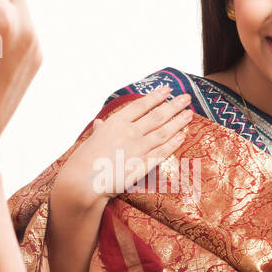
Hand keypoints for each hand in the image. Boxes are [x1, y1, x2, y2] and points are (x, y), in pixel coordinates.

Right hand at [56, 84, 194, 205]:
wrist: (83, 182)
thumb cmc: (82, 161)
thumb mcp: (90, 139)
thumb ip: (100, 130)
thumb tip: (100, 123)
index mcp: (116, 123)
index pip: (141, 106)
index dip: (156, 97)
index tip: (168, 90)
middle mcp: (130, 133)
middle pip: (157, 116)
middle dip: (174, 106)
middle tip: (187, 98)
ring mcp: (138, 149)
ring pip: (164, 132)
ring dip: (178, 122)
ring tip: (189, 114)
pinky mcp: (143, 165)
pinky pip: (162, 152)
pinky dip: (174, 143)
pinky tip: (183, 136)